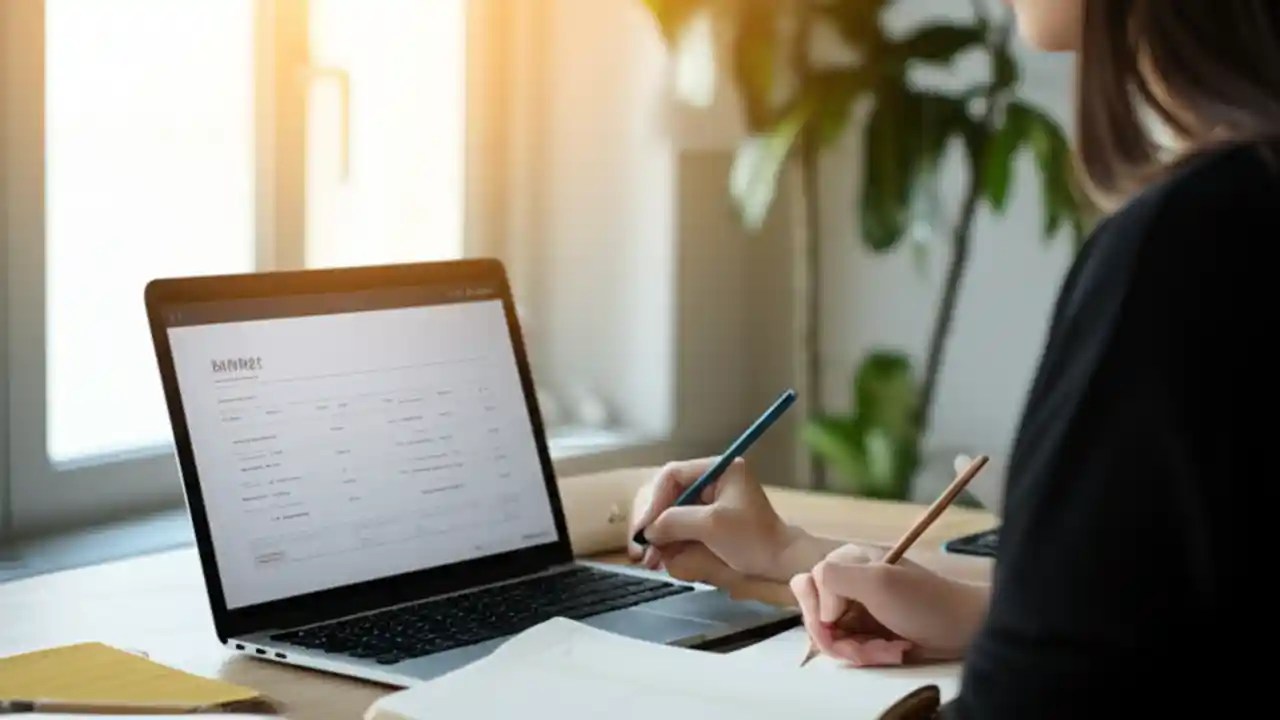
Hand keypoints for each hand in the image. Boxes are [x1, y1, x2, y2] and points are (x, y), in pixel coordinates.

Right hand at [627, 457, 834, 584]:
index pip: (672, 475)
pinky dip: (663, 544)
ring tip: (649, 559)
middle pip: (663, 494)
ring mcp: (704, 504)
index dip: (654, 500)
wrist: (778, 565)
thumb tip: (648, 530)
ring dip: (653, 536)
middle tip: (641, 547)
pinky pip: (673, 530)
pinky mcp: (701, 525)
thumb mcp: (712, 525)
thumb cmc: (754, 539)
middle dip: (650, 520)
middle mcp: (708, 482)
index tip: (645, 527)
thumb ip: (676, 521)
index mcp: (717, 469)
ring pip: (664, 514)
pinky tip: (660, 560)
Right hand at [790, 544, 989, 666]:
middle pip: (816, 615)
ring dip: (859, 650)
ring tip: (889, 650)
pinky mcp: (868, 630)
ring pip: (833, 636)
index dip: (819, 610)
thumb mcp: (878, 582)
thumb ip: (834, 577)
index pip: (806, 584)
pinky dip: (869, 655)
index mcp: (848, 560)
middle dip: (841, 638)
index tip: (840, 622)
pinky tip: (892, 652)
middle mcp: (848, 581)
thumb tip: (821, 609)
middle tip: (869, 648)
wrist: (965, 628)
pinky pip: (850, 647)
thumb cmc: (924, 602)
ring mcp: (858, 607)